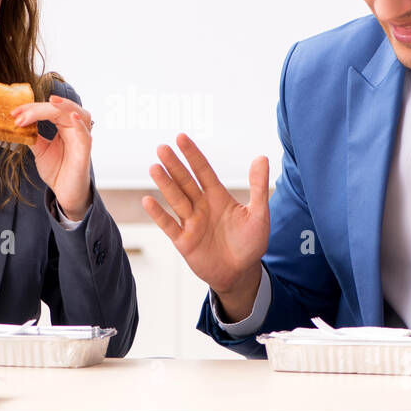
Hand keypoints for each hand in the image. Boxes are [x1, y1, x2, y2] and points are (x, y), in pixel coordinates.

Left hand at [11, 95, 93, 219]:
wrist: (65, 192)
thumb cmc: (57, 170)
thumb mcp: (40, 150)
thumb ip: (32, 136)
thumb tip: (18, 122)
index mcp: (64, 126)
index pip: (49, 109)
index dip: (32, 108)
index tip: (14, 113)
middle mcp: (73, 128)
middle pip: (60, 109)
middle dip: (39, 109)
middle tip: (19, 115)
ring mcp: (80, 138)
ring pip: (75, 114)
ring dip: (64, 106)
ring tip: (51, 101)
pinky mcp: (84, 151)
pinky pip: (85, 135)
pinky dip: (80, 125)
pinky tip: (73, 117)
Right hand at [142, 134, 269, 296]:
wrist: (241, 273)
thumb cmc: (251, 243)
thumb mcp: (259, 214)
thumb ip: (258, 187)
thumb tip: (261, 157)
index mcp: (218, 197)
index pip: (203, 171)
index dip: (192, 155)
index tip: (181, 137)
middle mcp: (201, 206)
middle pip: (185, 182)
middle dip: (174, 165)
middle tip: (162, 148)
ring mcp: (191, 223)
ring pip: (176, 199)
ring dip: (165, 184)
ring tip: (154, 167)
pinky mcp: (184, 241)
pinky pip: (169, 225)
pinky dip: (159, 214)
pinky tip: (148, 201)